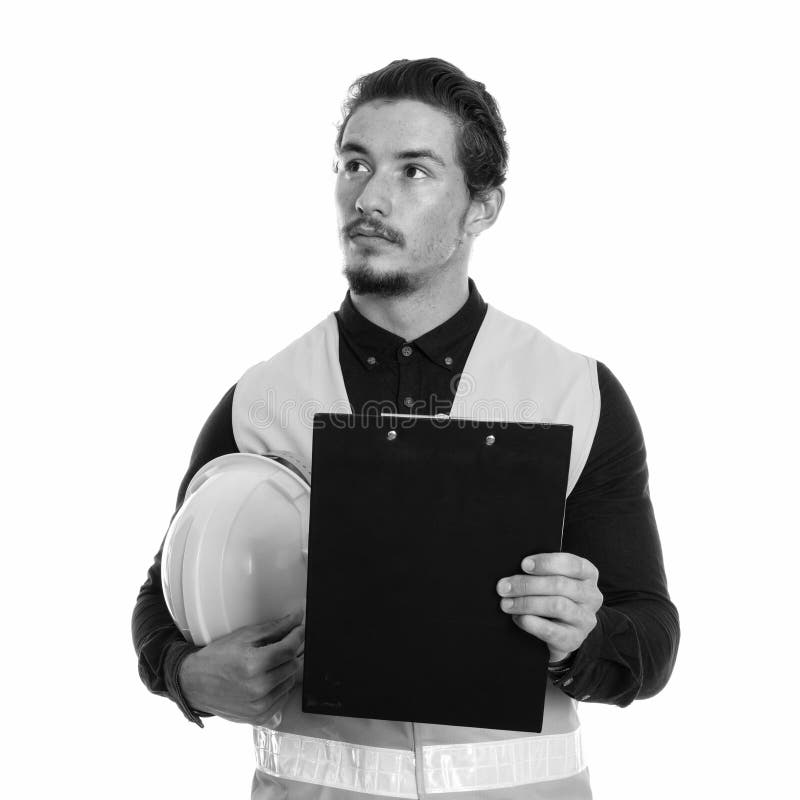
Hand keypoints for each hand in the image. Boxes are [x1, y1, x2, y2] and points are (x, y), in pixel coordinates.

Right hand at [178, 609, 304, 725]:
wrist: (195, 683)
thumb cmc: (217, 658)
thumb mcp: (244, 636)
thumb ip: (274, 628)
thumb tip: (296, 618)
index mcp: (254, 664)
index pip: (290, 648)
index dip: (298, 635)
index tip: (299, 629)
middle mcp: (258, 688)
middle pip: (293, 665)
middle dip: (289, 653)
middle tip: (278, 647)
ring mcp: (259, 706)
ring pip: (291, 682)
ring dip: (285, 670)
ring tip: (268, 665)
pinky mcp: (259, 718)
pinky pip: (283, 699)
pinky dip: (280, 687)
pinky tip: (266, 680)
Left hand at [497, 553, 602, 662]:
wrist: (563, 632)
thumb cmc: (553, 596)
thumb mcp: (553, 579)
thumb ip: (541, 572)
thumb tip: (514, 568)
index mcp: (588, 574)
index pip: (572, 564)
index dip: (547, 563)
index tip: (523, 564)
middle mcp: (592, 596)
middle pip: (560, 585)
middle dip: (527, 584)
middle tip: (503, 586)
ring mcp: (585, 619)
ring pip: (557, 606)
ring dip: (526, 603)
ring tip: (506, 603)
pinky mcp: (574, 639)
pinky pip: (551, 630)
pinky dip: (531, 623)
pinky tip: (517, 618)